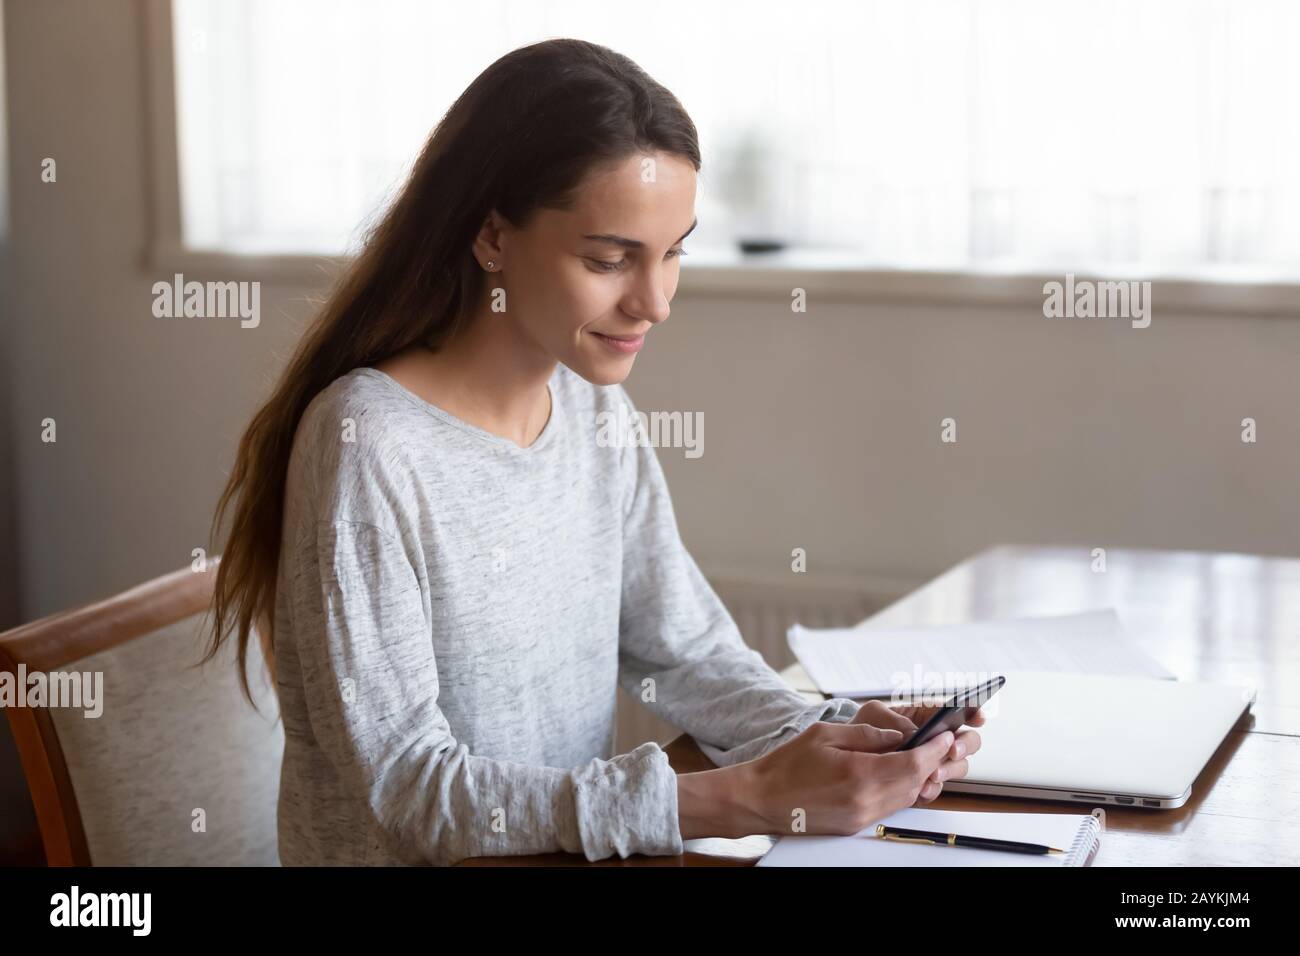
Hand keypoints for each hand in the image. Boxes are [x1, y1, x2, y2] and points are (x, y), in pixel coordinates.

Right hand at [740, 718, 958, 836]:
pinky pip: (890, 807)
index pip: (913, 763)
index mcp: (858, 774)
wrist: (762, 799)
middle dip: (932, 762)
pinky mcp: (855, 826)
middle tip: (940, 744)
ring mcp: (860, 817)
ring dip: (919, 778)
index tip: (946, 735)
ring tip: (922, 757)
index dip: (934, 749)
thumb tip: (899, 736)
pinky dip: (901, 790)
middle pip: (915, 783)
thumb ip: (867, 734)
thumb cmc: (788, 764)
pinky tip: (898, 775)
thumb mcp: (826, 734)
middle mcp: (864, 800)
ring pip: (907, 798)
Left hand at [848, 699, 983, 803]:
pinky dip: (931, 789)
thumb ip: (892, 719)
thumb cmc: (861, 728)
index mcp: (926, 716)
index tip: (978, 716)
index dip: (973, 712)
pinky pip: (936, 788)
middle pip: (966, 741)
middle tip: (951, 750)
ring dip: (949, 770)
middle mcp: (934, 739)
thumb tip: (912, 733)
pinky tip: (921, 788)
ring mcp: (931, 761)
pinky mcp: (922, 782)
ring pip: (957, 766)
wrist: (844, 756)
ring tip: (933, 773)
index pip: (956, 712)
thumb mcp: (873, 714)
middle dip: (964, 746)